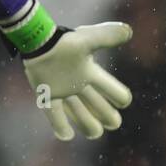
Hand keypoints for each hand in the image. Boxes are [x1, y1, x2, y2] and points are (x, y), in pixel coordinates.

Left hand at [22, 22, 133, 139]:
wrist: (38, 41)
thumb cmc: (63, 41)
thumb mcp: (87, 39)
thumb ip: (107, 36)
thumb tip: (128, 31)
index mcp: (91, 74)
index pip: (113, 90)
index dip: (120, 97)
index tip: (121, 100)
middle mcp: (80, 84)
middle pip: (100, 107)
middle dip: (108, 117)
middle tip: (111, 123)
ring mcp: (64, 91)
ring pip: (80, 114)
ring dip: (88, 124)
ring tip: (94, 132)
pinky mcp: (47, 94)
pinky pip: (54, 115)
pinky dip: (60, 127)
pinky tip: (66, 135)